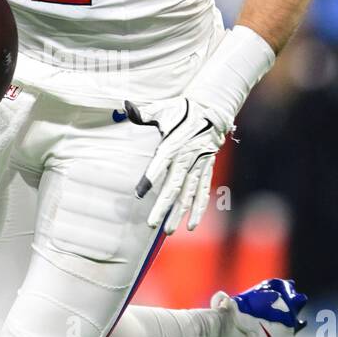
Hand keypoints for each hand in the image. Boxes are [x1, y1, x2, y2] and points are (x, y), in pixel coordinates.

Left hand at [124, 96, 226, 233]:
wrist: (212, 110)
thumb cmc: (182, 110)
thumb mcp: (162, 108)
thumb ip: (144, 113)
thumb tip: (126, 106)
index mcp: (174, 143)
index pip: (160, 163)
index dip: (150, 178)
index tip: (139, 193)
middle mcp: (187, 158)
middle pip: (174, 186)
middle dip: (163, 206)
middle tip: (151, 223)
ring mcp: (198, 166)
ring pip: (188, 194)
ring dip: (179, 213)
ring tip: (169, 231)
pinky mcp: (205, 170)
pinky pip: (202, 192)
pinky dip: (198, 209)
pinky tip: (192, 225)